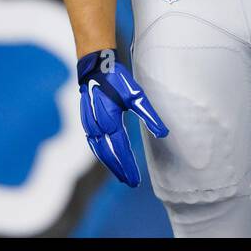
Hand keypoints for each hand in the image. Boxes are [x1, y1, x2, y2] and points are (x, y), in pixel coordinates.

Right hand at [77, 47, 167, 186]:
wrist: (95, 67)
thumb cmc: (117, 80)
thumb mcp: (137, 95)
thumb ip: (150, 116)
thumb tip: (164, 133)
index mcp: (110, 120)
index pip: (121, 149)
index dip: (128, 166)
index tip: (136, 180)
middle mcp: (97, 126)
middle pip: (109, 154)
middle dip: (120, 170)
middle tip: (131, 182)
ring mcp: (89, 125)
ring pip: (100, 151)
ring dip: (111, 165)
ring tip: (121, 175)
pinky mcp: (86, 122)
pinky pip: (93, 144)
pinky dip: (101, 155)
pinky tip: (108, 159)